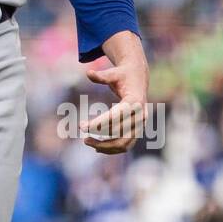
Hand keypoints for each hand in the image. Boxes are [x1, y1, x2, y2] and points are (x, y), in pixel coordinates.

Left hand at [80, 30, 148, 154]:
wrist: (138, 79)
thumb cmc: (122, 75)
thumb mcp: (112, 73)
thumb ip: (101, 76)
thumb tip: (88, 73)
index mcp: (134, 102)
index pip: (114, 117)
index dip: (98, 123)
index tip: (82, 126)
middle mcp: (140, 115)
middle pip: (119, 132)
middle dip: (100, 137)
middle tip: (83, 137)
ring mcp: (141, 124)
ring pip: (124, 143)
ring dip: (106, 147)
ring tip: (87, 142)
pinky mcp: (138, 129)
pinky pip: (126, 144)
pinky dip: (112, 149)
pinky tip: (98, 148)